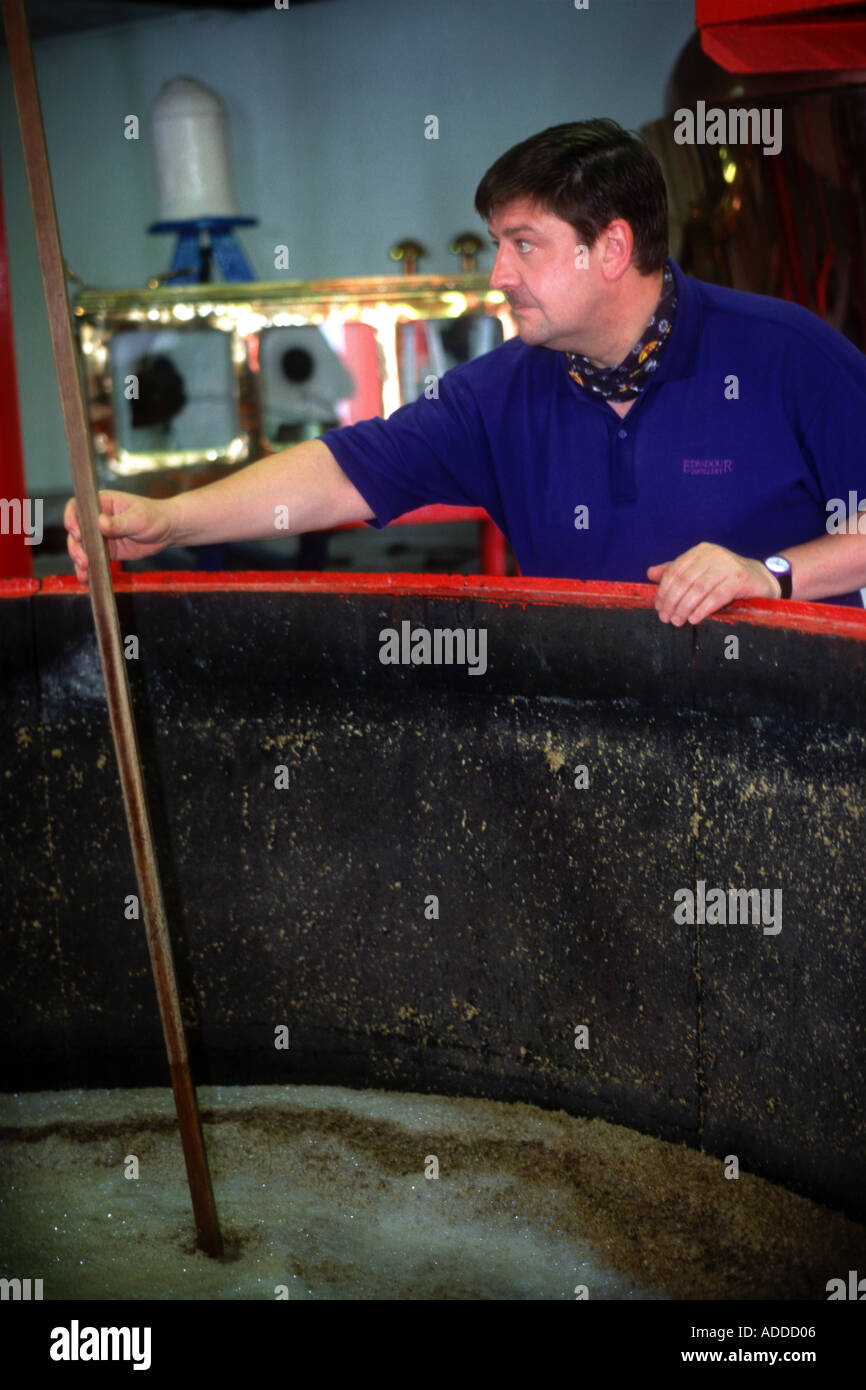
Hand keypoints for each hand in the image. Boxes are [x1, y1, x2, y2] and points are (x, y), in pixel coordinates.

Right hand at [64, 490, 173, 584]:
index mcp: (101, 504)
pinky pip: (92, 560)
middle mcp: (96, 519)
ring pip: (81, 548)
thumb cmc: (153, 517)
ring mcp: (99, 536)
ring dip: (79, 560)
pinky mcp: (106, 551)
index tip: (77, 534)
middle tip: (84, 560)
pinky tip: (86, 578)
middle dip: (76, 547)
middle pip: (76, 531)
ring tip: (84, 572)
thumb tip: (100, 523)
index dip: (71, 519)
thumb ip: (119, 523)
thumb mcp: (138, 518)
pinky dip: (88, 570)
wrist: (166, 531)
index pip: (77, 508)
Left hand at [647, 542, 780, 624]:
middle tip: (665, 618)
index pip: (675, 570)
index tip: (658, 607)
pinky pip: (716, 597)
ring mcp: (728, 565)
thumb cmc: (726, 577)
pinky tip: (694, 619)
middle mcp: (714, 554)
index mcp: (701, 551)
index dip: (664, 590)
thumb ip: (676, 571)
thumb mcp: (700, 571)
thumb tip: (650, 573)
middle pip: (685, 580)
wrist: (761, 579)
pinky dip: (702, 610)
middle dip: (672, 602)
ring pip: (698, 589)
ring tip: (677, 621)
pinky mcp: (740, 579)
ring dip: (684, 608)